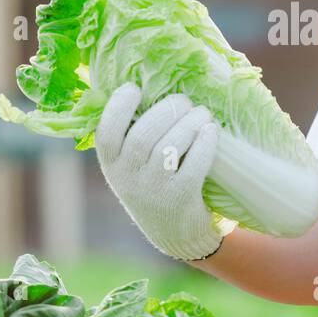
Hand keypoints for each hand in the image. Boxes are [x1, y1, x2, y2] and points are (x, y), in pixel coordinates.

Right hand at [94, 82, 234, 260]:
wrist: (174, 232)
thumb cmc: (154, 184)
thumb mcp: (132, 165)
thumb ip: (132, 134)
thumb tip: (144, 85)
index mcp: (111, 165)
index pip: (106, 133)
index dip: (119, 106)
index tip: (135, 88)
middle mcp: (127, 179)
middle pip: (143, 135)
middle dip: (167, 110)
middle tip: (184, 101)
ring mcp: (153, 191)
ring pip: (169, 147)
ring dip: (189, 123)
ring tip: (202, 114)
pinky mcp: (180, 199)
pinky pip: (194, 165)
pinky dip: (204, 143)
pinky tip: (211, 131)